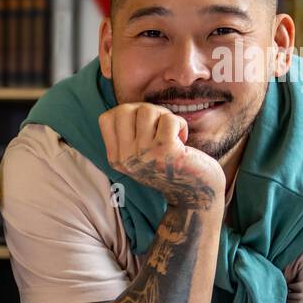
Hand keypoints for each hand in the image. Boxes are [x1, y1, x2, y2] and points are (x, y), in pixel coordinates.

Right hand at [99, 102, 224, 210]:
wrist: (196, 193)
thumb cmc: (169, 166)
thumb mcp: (139, 155)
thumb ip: (128, 135)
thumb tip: (124, 108)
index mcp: (116, 159)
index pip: (106, 118)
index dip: (127, 113)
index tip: (143, 126)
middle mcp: (125, 158)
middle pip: (125, 110)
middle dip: (146, 110)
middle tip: (160, 126)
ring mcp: (144, 155)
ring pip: (147, 110)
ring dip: (164, 116)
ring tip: (171, 132)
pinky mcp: (166, 151)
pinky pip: (169, 119)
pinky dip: (180, 123)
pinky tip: (182, 138)